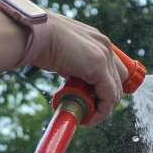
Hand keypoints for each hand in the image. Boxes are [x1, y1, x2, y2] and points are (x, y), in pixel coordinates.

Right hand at [35, 12, 131, 126]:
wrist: (34, 34)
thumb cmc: (40, 43)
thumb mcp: (63, 53)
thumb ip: (73, 64)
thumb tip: (71, 78)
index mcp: (96, 40)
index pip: (113, 69)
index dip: (105, 88)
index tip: (90, 100)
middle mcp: (105, 45)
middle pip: (118, 81)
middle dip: (106, 99)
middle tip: (88, 110)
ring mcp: (104, 54)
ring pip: (115, 92)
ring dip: (102, 109)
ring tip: (86, 117)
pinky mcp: (98, 67)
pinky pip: (109, 97)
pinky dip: (101, 111)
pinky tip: (88, 118)